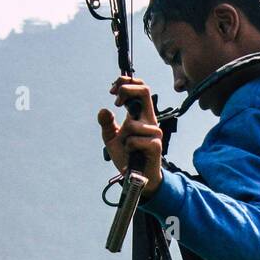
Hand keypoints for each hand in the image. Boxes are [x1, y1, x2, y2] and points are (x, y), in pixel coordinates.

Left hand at [98, 77, 163, 198]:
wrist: (137, 177)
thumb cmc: (126, 155)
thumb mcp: (111, 137)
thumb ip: (107, 123)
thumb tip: (104, 110)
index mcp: (140, 114)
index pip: (139, 88)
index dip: (126, 82)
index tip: (112, 90)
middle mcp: (149, 119)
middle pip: (144, 91)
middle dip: (126, 90)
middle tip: (116, 102)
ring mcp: (154, 132)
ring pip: (132, 124)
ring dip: (124, 136)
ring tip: (128, 147)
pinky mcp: (156, 145)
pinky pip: (134, 140)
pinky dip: (128, 147)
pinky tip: (132, 154)